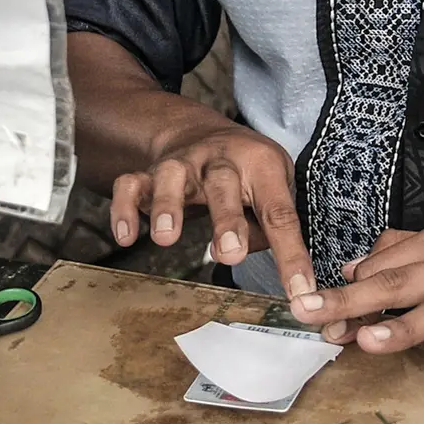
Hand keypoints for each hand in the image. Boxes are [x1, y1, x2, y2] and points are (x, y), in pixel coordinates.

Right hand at [108, 121, 315, 299]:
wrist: (201, 132)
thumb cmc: (246, 172)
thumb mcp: (273, 187)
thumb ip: (267, 225)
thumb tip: (250, 256)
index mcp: (261, 164)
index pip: (280, 213)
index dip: (291, 254)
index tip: (299, 291)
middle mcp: (221, 159)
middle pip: (224, 185)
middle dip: (226, 220)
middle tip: (229, 253)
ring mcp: (182, 164)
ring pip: (172, 177)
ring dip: (168, 207)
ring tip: (166, 238)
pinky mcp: (149, 172)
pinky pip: (130, 184)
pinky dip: (124, 208)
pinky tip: (126, 236)